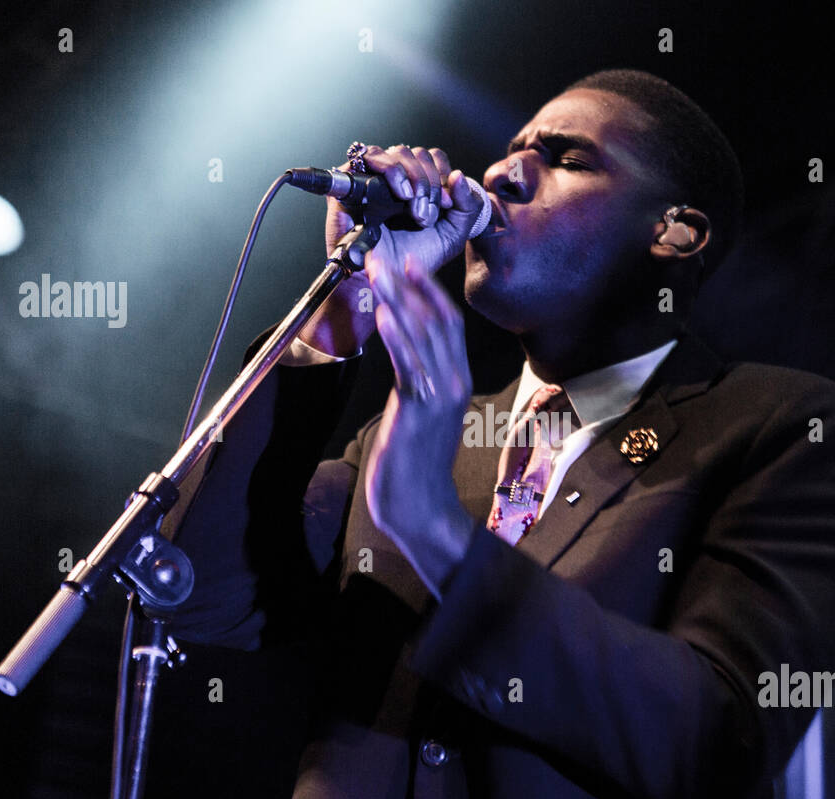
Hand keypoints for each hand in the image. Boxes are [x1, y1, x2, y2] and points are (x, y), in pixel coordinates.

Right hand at [303, 144, 486, 358]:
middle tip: (427, 214)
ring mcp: (373, 178)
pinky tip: (402, 195)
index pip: (435, 158)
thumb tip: (459, 175)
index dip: (444, 175)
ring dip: (414, 177)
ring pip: (398, 152)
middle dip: (430, 182)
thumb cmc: (413, 261)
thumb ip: (467, 206)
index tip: (447, 205)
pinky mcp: (351, 182)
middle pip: (419, 153)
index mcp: (419, 185)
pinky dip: (392, 170)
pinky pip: (369, 156)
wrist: (385, 279)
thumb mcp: (453, 235)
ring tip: (414, 208)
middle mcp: (396, 179)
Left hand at [362, 254, 475, 595]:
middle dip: (410, 285)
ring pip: (422, 335)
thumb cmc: (414, 467)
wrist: (420, 507)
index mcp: (455, 381)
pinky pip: (409, 363)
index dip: (429, 291)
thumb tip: (403, 361)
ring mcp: (439, 394)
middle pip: (437, 320)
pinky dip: (397, 335)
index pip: (448, 324)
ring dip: (398, 300)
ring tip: (379, 272)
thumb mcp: (418, 416)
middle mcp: (453, 381)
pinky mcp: (419, 408)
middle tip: (386, 255)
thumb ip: (416, 385)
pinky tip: (384, 312)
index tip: (409, 265)